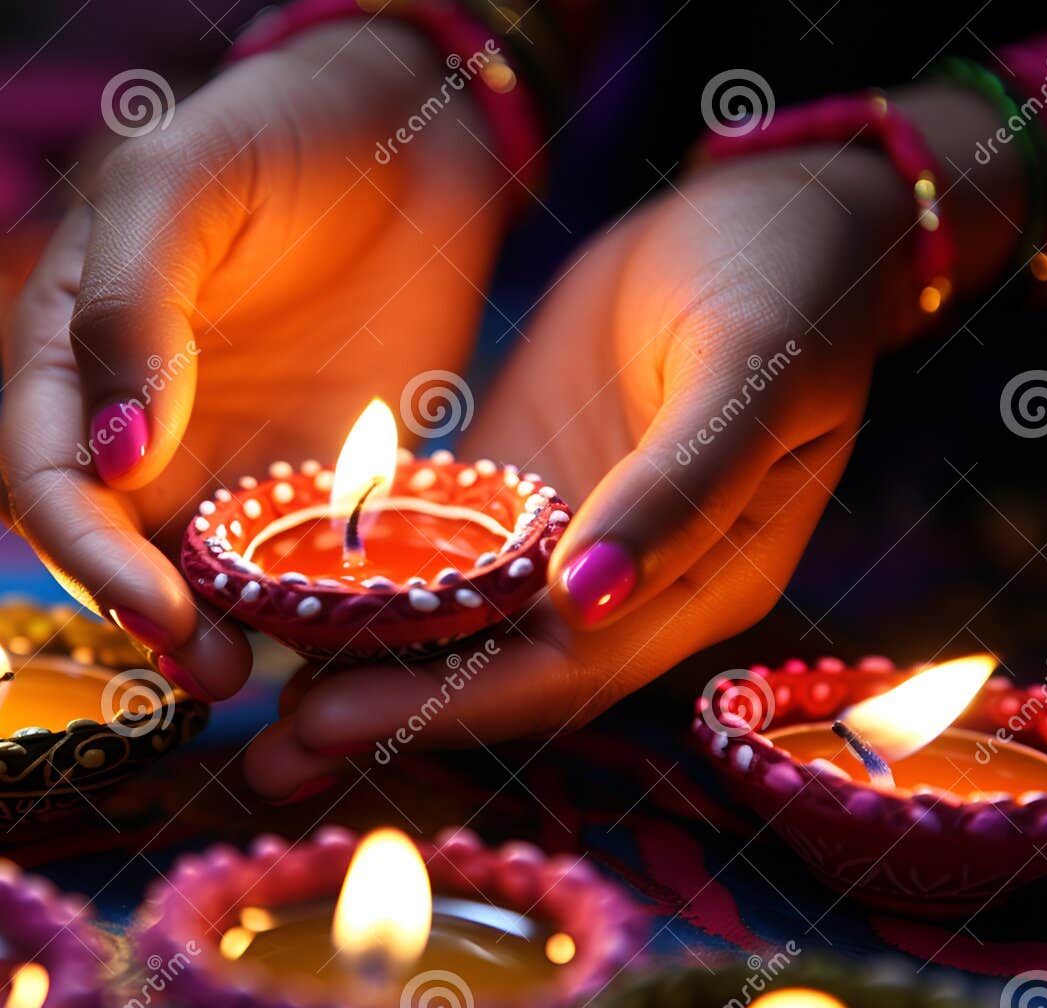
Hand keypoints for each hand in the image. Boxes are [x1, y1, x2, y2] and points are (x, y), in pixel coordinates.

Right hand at [0, 23, 513, 700]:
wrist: (404, 129)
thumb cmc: (272, 133)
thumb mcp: (181, 185)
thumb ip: (130, 307)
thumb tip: (114, 460)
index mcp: (68, 362)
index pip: (48, 487)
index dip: (90, 557)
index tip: (155, 605)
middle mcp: (133, 431)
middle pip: (110, 556)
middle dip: (150, 621)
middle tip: (218, 669)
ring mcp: (221, 462)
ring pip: (195, 580)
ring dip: (221, 636)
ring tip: (267, 674)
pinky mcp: (305, 481)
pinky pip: (290, 564)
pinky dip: (302, 606)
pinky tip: (340, 634)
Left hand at [245, 143, 924, 798]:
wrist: (774, 213)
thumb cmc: (787, 282)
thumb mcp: (752, 370)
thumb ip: (682, 488)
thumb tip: (587, 602)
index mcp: (697, 584)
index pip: (561, 672)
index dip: (448, 703)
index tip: (331, 718)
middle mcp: (625, 590)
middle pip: (494, 671)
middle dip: (382, 710)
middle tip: (268, 756)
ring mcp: (563, 543)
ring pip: (457, 628)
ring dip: (363, 669)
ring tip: (259, 712)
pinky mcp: (519, 492)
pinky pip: (437, 554)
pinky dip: (370, 589)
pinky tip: (286, 605)